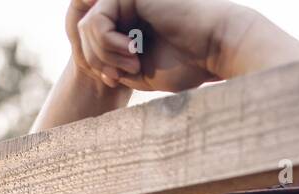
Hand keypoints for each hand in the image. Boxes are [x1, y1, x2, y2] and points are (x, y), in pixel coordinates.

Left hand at [67, 0, 248, 93]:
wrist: (214, 47)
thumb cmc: (187, 65)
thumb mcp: (140, 74)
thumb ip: (113, 66)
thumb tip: (89, 61)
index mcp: (127, 27)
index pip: (91, 44)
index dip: (96, 66)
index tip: (115, 80)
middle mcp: (124, 10)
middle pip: (84, 35)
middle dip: (97, 61)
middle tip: (125, 74)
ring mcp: (124, 0)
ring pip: (86, 28)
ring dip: (104, 54)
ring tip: (132, 64)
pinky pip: (97, 21)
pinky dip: (109, 44)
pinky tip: (133, 51)